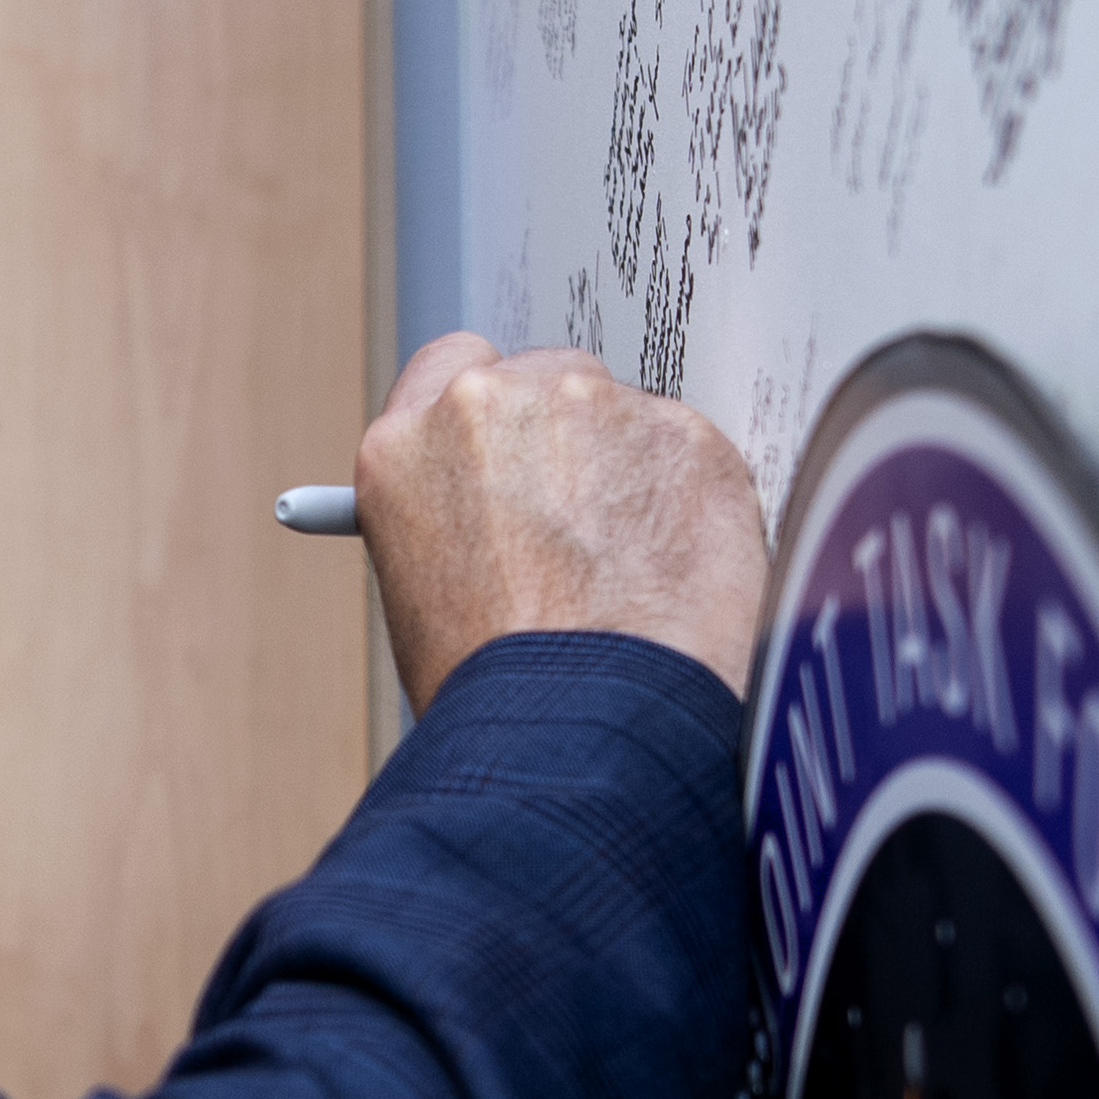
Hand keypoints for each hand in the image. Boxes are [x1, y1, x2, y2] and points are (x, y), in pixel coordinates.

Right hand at [352, 335, 767, 711]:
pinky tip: (674, 580)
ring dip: (630, 477)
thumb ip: (454, 523)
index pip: (451, 372)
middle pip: (543, 385)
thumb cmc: (500, 694)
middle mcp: (492, 403)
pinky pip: (689, 457)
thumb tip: (496, 514)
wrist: (587, 726)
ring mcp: (595, 408)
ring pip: (623, 420)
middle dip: (567, 446)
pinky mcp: (684, 432)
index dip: (490, 421)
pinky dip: (692, 506)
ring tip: (628, 580)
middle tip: (581, 533)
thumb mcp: (423, 603)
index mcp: (406, 447)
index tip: (511, 453)